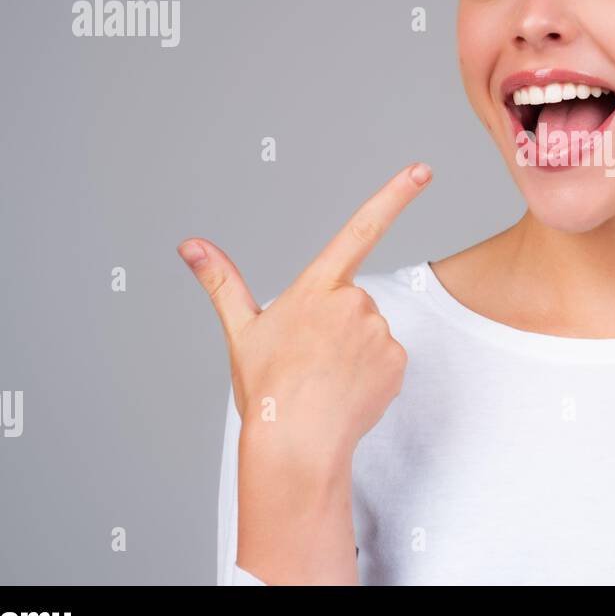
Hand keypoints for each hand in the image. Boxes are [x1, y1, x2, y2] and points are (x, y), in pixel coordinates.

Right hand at [179, 162, 432, 478]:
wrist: (297, 445)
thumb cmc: (266, 389)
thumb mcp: (242, 331)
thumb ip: (222, 282)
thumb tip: (191, 245)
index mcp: (318, 287)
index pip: (361, 228)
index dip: (395, 195)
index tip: (423, 170)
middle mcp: (355, 302)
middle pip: (353, 302)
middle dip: (336, 326)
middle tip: (309, 361)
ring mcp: (379, 331)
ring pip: (370, 332)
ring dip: (353, 351)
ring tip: (325, 381)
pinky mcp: (397, 361)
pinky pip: (386, 360)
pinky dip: (370, 374)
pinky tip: (346, 394)